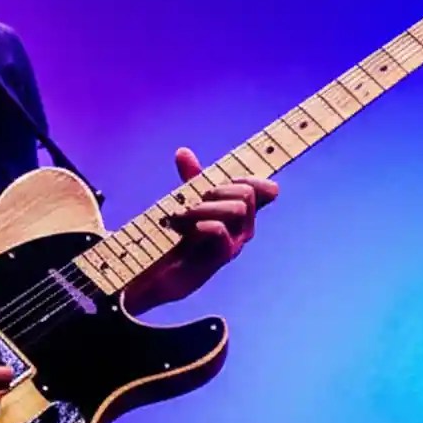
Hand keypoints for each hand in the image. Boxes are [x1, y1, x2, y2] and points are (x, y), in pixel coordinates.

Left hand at [126, 147, 278, 313]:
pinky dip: (205, 223)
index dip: (252, 178)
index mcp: (240, 213)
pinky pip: (221, 232)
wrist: (156, 270)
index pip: (266, 191)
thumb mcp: (185, 200)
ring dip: (205, 206)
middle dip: (218, 189)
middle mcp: (242, 229)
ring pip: (237, 210)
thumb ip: (190, 177)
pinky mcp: (217, 260)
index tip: (223, 179)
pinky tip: (187, 228)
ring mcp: (232, 245)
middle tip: (195, 198)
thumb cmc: (176, 236)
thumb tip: (183, 152)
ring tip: (181, 215)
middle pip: (247, 195)